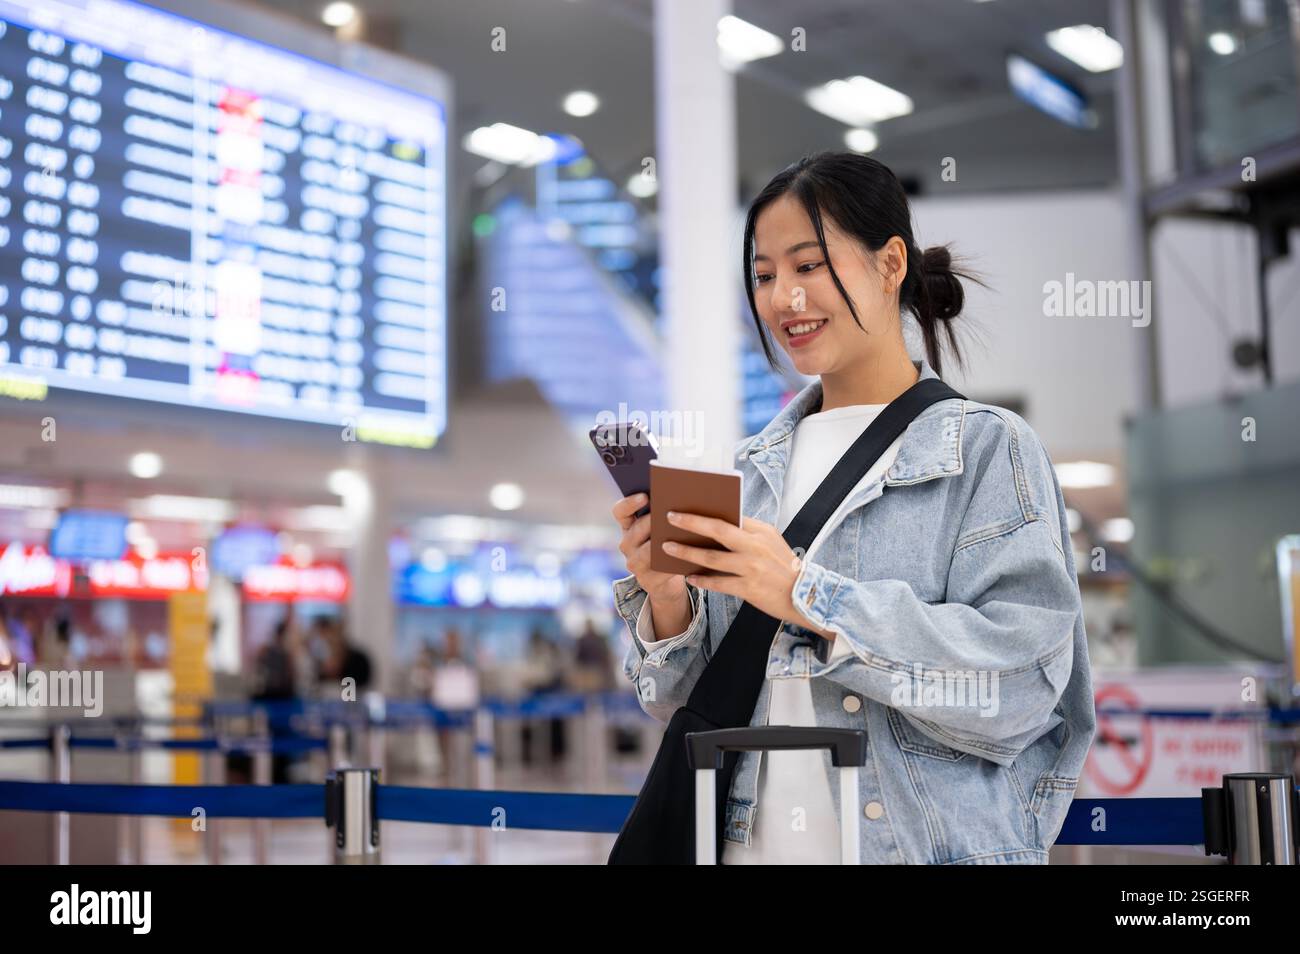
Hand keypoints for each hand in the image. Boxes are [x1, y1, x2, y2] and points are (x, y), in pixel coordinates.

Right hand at [612, 493, 686, 603]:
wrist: (668, 581)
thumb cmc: (668, 545)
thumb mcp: (661, 529)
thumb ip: (665, 514)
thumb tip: (685, 495)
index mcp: (628, 526)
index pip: (620, 511)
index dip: (630, 503)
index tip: (645, 496)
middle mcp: (627, 544)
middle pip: (637, 529)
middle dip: (653, 520)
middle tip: (670, 513)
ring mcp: (634, 563)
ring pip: (648, 550)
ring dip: (663, 542)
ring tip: (680, 533)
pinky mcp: (647, 579)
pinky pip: (660, 569)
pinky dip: (674, 561)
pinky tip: (689, 555)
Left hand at [662, 511, 834, 640]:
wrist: (805, 595)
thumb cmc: (784, 567)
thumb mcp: (771, 541)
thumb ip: (748, 532)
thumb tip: (719, 523)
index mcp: (761, 531)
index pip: (729, 515)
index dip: (705, 511)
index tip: (686, 507)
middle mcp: (755, 546)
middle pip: (717, 530)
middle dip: (691, 523)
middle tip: (669, 518)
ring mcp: (751, 568)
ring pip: (712, 558)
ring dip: (687, 553)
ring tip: (668, 549)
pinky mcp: (749, 589)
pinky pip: (718, 583)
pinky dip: (702, 580)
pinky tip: (689, 577)